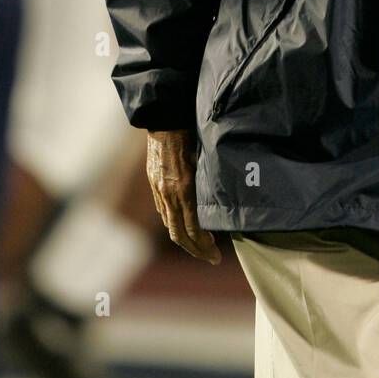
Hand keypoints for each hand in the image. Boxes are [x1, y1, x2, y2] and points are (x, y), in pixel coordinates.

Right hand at [146, 129, 220, 262]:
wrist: (165, 120)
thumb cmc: (191, 135)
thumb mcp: (205, 159)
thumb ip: (209, 183)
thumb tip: (224, 202)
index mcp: (184, 189)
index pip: (193, 229)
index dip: (204, 246)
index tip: (216, 256)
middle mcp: (169, 193)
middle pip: (179, 234)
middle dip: (195, 249)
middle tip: (211, 257)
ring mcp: (159, 190)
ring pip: (170, 225)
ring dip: (185, 239)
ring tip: (201, 245)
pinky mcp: (154, 185)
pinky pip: (164, 212)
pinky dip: (175, 223)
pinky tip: (185, 225)